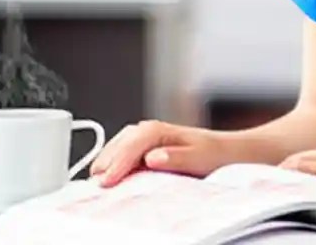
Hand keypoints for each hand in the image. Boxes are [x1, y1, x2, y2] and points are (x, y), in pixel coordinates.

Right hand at [89, 120, 230, 186]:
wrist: (217, 149)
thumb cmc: (207, 153)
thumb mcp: (196, 157)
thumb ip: (175, 158)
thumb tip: (153, 157)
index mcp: (158, 130)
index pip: (131, 145)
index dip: (117, 164)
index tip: (107, 181)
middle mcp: (146, 129)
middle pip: (117, 146)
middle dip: (106, 165)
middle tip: (99, 187)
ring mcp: (140, 135)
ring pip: (113, 148)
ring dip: (106, 164)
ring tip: (99, 184)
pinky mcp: (137, 144)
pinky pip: (117, 152)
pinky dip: (110, 163)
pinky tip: (108, 176)